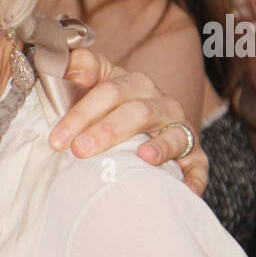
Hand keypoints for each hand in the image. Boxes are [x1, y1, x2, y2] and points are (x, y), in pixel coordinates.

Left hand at [49, 48, 208, 195]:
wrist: (148, 122)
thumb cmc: (114, 105)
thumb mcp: (98, 80)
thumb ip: (82, 66)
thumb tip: (72, 70)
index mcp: (135, 85)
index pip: (108, 92)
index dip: (81, 114)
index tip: (57, 138)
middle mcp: (161, 104)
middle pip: (137, 113)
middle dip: (107, 132)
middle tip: (79, 151)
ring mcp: (179, 129)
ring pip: (172, 135)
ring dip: (159, 148)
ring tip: (142, 158)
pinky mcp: (193, 155)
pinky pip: (197, 166)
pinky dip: (193, 178)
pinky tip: (185, 190)